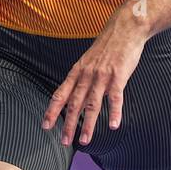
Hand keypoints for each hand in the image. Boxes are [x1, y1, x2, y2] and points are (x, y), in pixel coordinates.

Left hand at [43, 15, 148, 145]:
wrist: (125, 28)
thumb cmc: (107, 46)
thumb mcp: (88, 60)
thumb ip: (83, 79)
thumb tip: (76, 97)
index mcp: (78, 71)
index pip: (61, 94)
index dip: (52, 110)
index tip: (45, 125)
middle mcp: (87, 75)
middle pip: (75, 103)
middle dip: (68, 124)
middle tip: (64, 140)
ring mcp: (103, 76)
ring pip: (93, 104)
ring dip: (88, 124)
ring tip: (85, 140)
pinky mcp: (119, 76)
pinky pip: (115, 97)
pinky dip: (114, 112)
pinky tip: (113, 125)